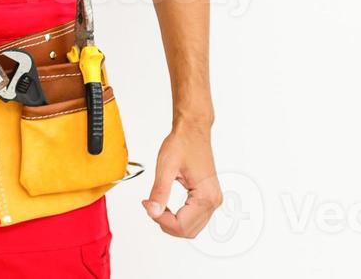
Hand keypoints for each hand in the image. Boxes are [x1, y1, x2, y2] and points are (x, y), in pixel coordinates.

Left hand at [142, 120, 221, 238]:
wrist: (193, 130)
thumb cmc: (182, 143)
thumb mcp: (166, 167)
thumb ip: (159, 192)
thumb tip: (152, 212)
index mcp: (206, 196)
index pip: (181, 225)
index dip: (159, 219)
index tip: (146, 204)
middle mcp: (213, 201)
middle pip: (187, 231)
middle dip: (165, 223)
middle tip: (151, 205)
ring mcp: (213, 200)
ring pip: (190, 228)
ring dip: (172, 222)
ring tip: (158, 204)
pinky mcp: (209, 197)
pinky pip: (193, 219)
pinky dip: (178, 217)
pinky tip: (166, 205)